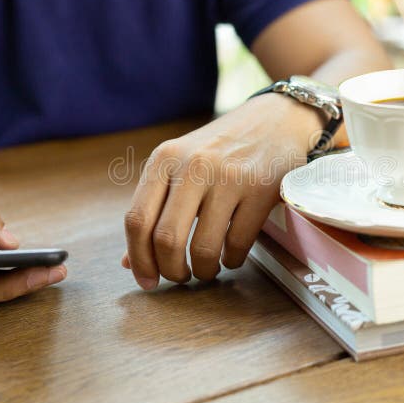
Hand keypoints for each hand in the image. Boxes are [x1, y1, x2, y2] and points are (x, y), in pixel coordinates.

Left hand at [123, 93, 322, 287]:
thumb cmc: (220, 150)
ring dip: (203, 271)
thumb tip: (128, 262)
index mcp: (164, 159)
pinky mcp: (260, 190)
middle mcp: (193, 165)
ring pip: (203, 248)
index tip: (147, 281)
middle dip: (171, 271)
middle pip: (166, 239)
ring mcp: (229, 177)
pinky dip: (232, 260)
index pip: (137, 220)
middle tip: (179, 278)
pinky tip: (231, 255)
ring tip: (207, 269)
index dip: (138, 259)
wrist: (276, 121)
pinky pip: (237, 244)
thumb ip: (153, 209)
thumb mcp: (180, 166)